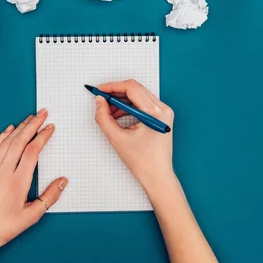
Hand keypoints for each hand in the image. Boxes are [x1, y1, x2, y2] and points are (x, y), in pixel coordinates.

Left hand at [0, 109, 67, 249]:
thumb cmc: (4, 227)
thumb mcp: (32, 216)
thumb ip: (49, 196)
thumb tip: (62, 181)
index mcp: (17, 183)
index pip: (32, 152)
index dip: (42, 137)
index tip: (50, 128)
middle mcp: (3, 173)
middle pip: (19, 141)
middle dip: (32, 125)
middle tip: (42, 114)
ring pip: (6, 143)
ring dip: (19, 128)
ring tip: (29, 119)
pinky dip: (1, 137)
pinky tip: (8, 130)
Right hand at [94, 79, 174, 197]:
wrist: (157, 176)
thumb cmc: (143, 162)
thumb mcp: (117, 138)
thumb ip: (104, 118)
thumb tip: (99, 102)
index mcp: (155, 113)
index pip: (131, 88)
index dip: (112, 87)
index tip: (99, 91)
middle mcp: (163, 109)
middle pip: (136, 90)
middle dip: (116, 93)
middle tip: (101, 100)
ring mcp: (164, 113)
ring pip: (138, 96)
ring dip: (121, 100)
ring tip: (109, 112)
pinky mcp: (161, 117)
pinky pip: (142, 104)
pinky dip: (129, 106)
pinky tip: (118, 116)